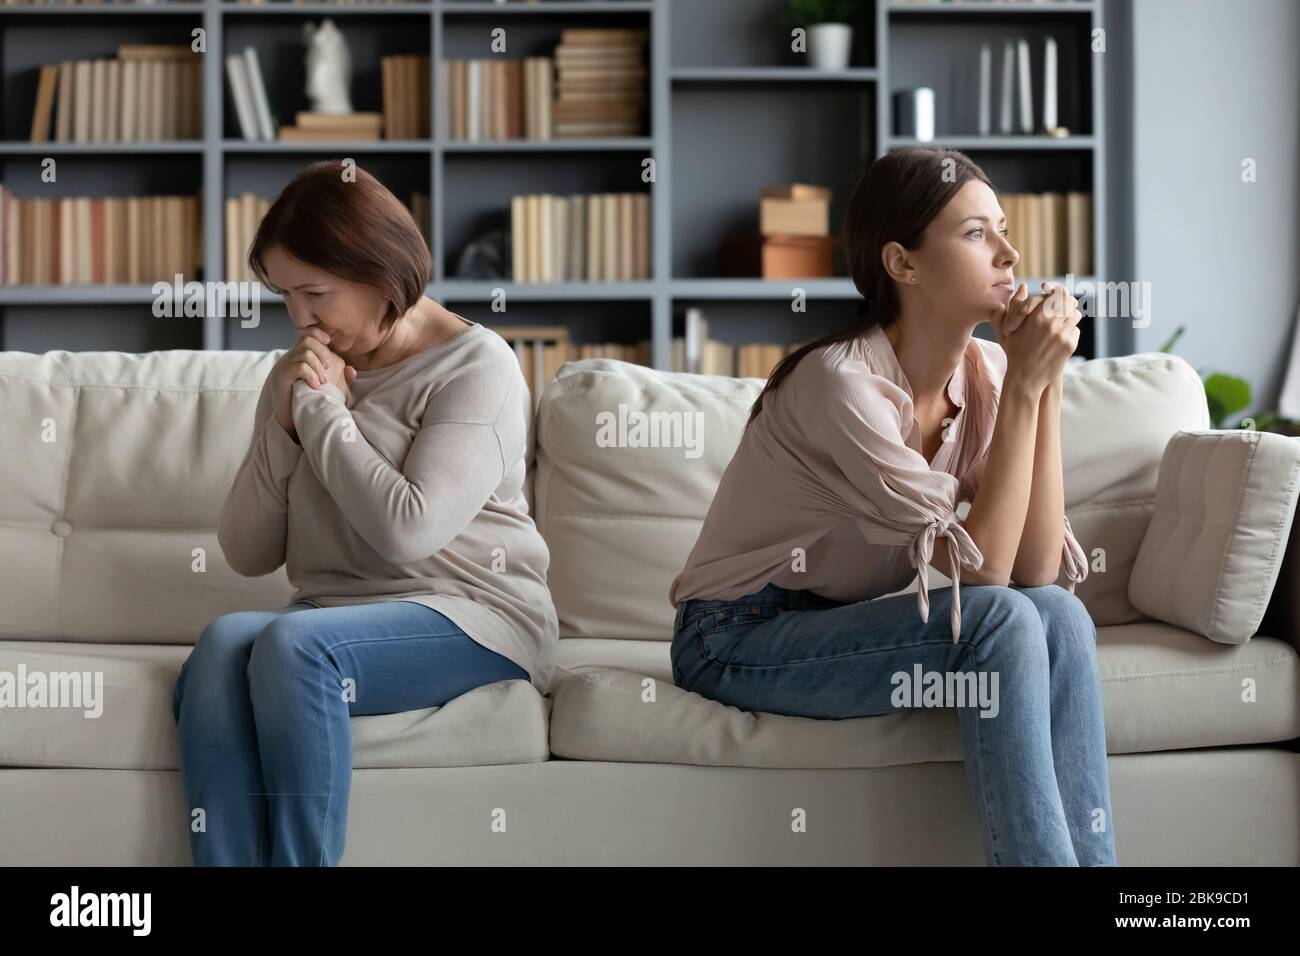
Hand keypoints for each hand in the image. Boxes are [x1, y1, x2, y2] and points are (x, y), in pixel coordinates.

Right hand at [270, 328, 353, 435]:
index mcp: (302, 355)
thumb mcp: (330, 389)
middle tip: (329, 367)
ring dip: (318, 366)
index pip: (308, 333)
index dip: (319, 334)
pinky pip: (298, 366)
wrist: (293, 420)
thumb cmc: (311, 402)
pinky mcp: (282, 376)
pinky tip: (316, 386)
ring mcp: (285, 366)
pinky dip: (310, 375)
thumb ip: (341, 379)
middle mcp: (292, 357)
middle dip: (322, 352)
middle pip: (307, 339)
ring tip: (323, 381)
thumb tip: (352, 371)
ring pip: (304, 352)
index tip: (330, 345)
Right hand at [997, 281, 1080, 395]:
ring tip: (1062, 321)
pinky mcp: (1070, 345)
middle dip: (1066, 302)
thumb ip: (1014, 305)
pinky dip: (1070, 331)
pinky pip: (1076, 330)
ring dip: (1070, 316)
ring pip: (1075, 315)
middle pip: (1069, 301)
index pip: (1057, 293)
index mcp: (1036, 316)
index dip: (1058, 290)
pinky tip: (1061, 337)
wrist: (1025, 378)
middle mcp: (1051, 323)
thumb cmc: (1014, 352)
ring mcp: (1062, 334)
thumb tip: (1023, 286)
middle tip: (1062, 305)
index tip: (1054, 292)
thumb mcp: (1008, 328)